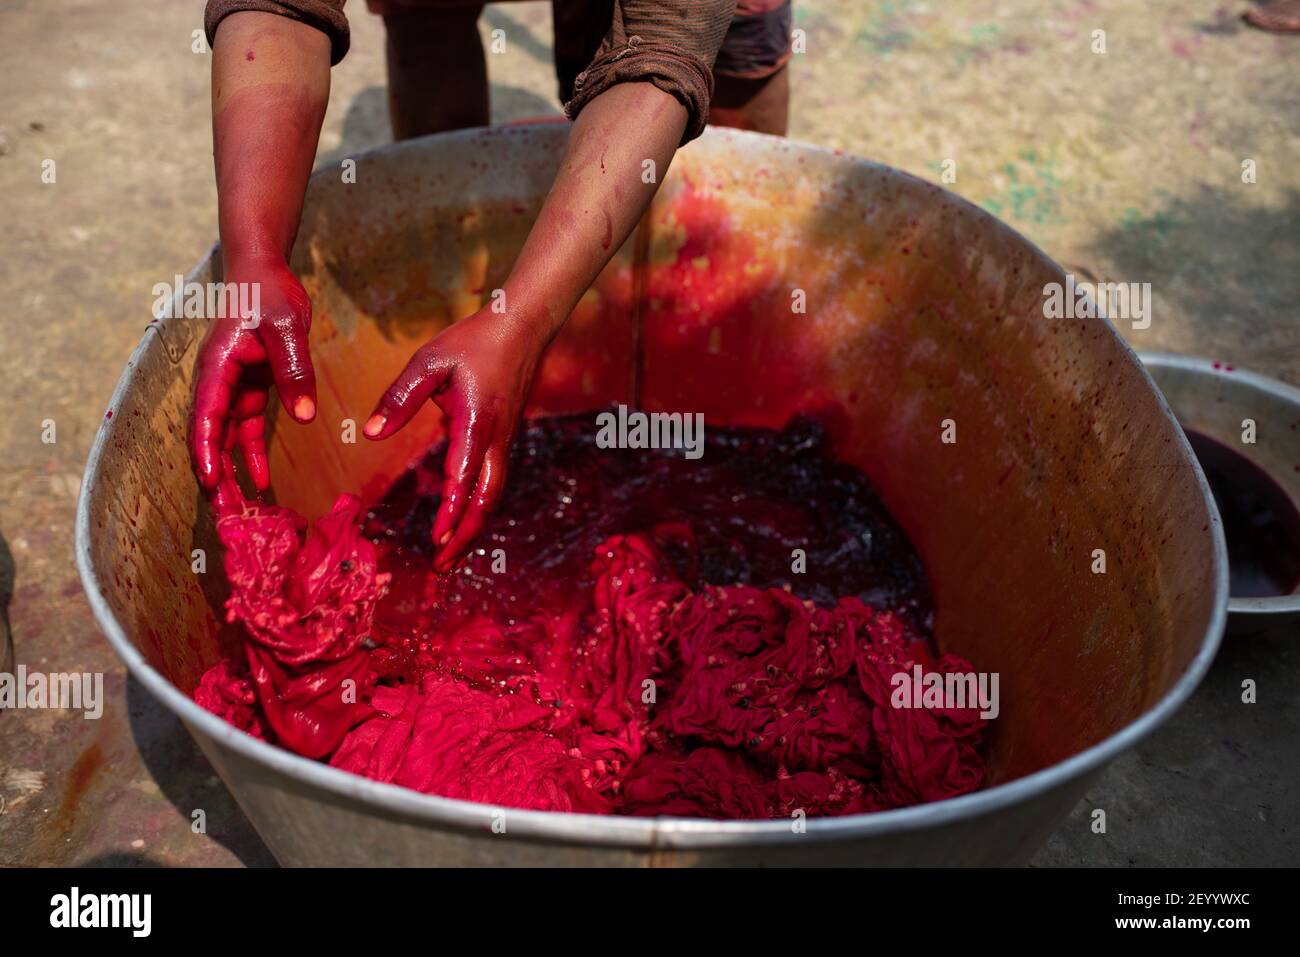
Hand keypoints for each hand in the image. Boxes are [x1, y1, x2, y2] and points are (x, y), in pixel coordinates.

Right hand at [189, 252, 316, 512]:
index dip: (206, 449)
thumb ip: (293, 371)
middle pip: (209, 433)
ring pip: (226, 435)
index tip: (212, 480)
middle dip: (214, 472)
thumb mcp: (287, 328)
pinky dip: (250, 453)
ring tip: (239, 508)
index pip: (206, 414)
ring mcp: (232, 385)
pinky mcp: (250, 386)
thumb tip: (304, 417)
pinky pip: (245, 427)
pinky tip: (261, 481)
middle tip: (224, 512)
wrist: (264, 269)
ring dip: (231, 469)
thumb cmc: (270, 292)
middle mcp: (218, 379)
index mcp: (218, 364)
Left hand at [364, 309, 542, 569]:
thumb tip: (370, 432)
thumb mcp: (429, 361)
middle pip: (486, 501)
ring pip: (492, 496)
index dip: (450, 512)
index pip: (464, 478)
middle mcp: (496, 440)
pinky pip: (492, 483)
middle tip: (442, 566)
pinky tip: (462, 519)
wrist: (523, 327)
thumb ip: (399, 397)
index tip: (435, 540)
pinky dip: (478, 508)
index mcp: (477, 422)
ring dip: (472, 528)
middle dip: (465, 537)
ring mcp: (504, 442)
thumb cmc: (474, 341)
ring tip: (449, 555)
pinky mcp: (503, 439)